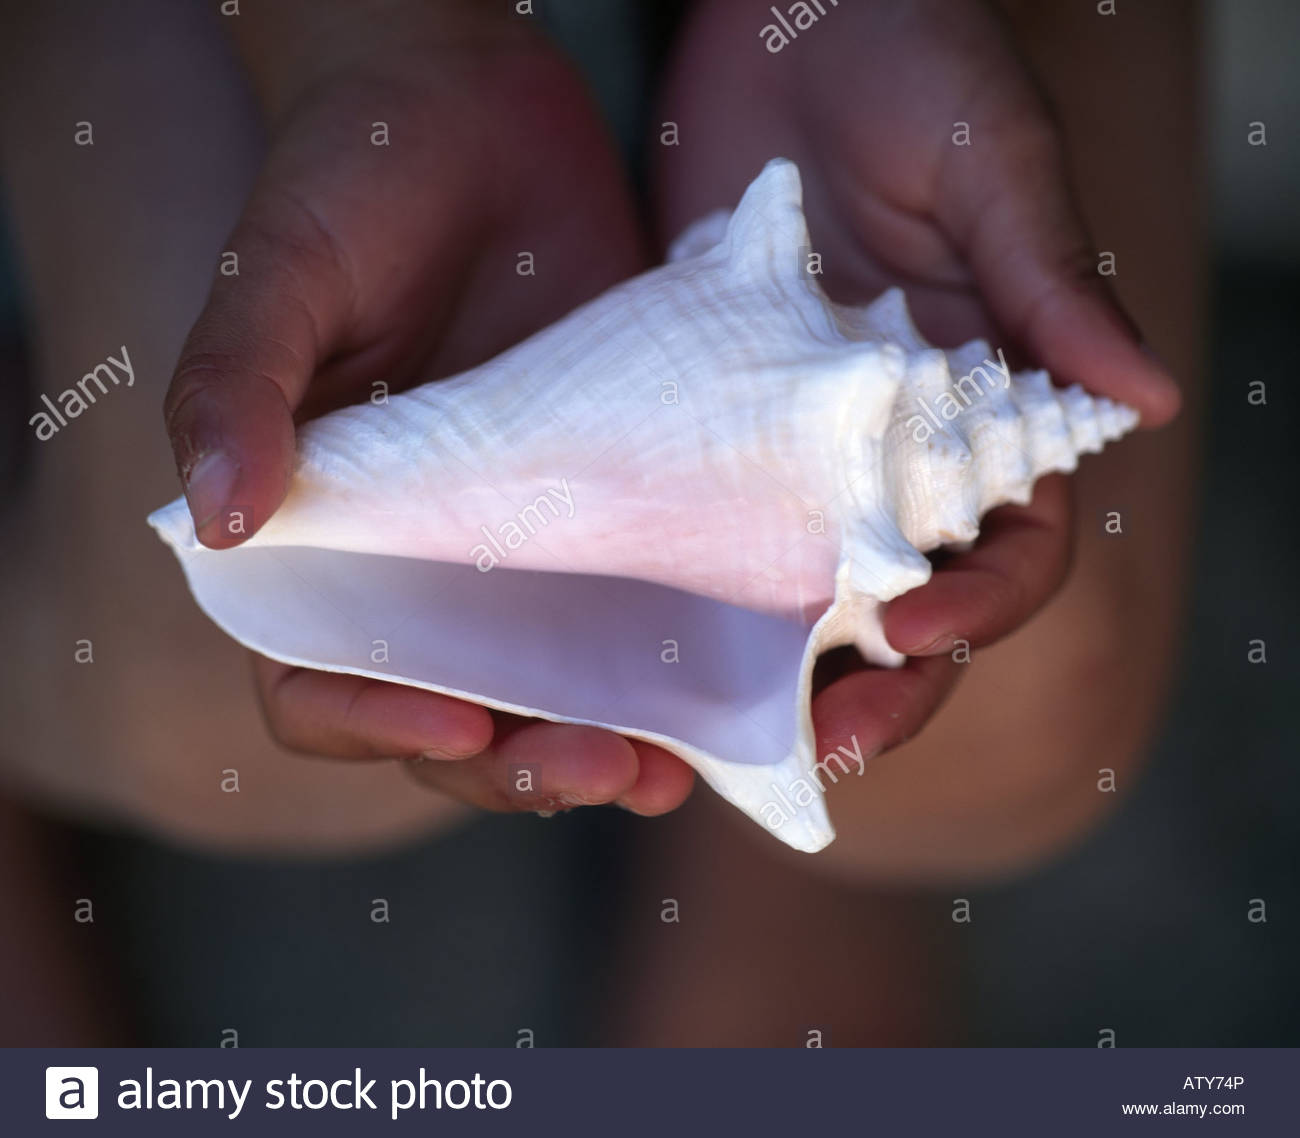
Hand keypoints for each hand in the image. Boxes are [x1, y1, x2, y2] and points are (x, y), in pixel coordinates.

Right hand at [164, 4, 693, 816]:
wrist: (479, 108)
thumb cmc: (356, 182)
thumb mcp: (283, 271)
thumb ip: (234, 385)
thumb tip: (212, 524)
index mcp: (317, 541)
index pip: (320, 681)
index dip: (374, 725)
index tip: (456, 722)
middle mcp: (417, 568)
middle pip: (452, 716)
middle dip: (518, 765)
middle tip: (598, 766)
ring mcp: (520, 550)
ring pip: (554, 694)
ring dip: (607, 746)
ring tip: (669, 765)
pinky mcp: (611, 512)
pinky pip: (642, 620)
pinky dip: (677, 673)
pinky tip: (731, 692)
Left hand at [655, 0, 1180, 768]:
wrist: (786, 17)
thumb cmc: (911, 63)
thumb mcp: (990, 159)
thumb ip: (1050, 275)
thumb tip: (1146, 392)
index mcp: (998, 402)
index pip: (1013, 542)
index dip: (978, 606)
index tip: (911, 634)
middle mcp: (911, 443)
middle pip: (914, 598)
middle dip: (884, 681)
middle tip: (827, 738)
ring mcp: (813, 441)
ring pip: (812, 588)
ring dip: (788, 667)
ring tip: (741, 725)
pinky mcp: (726, 418)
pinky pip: (717, 524)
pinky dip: (702, 588)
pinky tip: (658, 636)